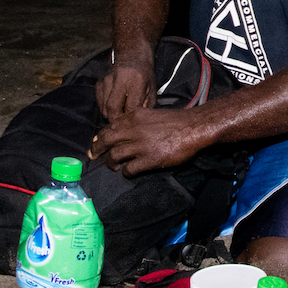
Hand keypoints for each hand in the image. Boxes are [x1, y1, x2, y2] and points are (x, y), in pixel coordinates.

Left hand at [91, 106, 205, 175]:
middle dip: (97, 149)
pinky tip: (129, 173)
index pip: (109, 127)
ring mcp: (140, 145)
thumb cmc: (175, 121)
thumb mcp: (150, 114)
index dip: (100, 136)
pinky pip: (129, 169)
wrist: (193, 127)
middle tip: (94, 156)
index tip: (97, 142)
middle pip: (106, 140)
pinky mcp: (149, 159)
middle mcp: (133, 129)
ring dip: (111, 163)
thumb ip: (135, 121)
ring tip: (113, 167)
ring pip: (114, 155)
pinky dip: (126, 172)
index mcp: (133, 116)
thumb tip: (122, 132)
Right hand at [95, 59, 155, 119]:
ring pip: (105, 107)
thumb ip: (146, 106)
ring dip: (111, 115)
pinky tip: (114, 107)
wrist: (132, 55)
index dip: (130, 119)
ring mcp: (107, 80)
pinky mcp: (100, 83)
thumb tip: (139, 122)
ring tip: (120, 115)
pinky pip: (99, 103)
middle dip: (117, 121)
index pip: (130, 107)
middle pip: (113, 108)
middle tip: (123, 126)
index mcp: (137, 81)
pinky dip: (105, 109)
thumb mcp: (151, 89)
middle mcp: (120, 79)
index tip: (132, 124)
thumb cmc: (144, 74)